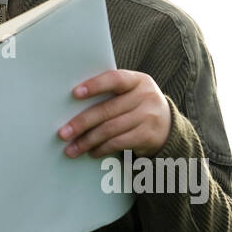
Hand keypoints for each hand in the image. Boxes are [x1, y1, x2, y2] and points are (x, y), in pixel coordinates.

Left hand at [57, 69, 171, 157]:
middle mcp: (146, 96)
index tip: (75, 94)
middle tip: (63, 133)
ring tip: (72, 148)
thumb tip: (72, 106)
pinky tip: (91, 152)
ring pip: (111, 129)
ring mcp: (149, 116)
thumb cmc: (137, 105)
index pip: (115, 79)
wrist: (168, 125)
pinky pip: (119, 143)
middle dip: (82, 122)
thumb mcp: (130, 92)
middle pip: (107, 110)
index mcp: (138, 80)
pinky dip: (102, 148)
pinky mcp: (148, 135)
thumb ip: (110, 93)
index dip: (95, 85)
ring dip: (88, 141)